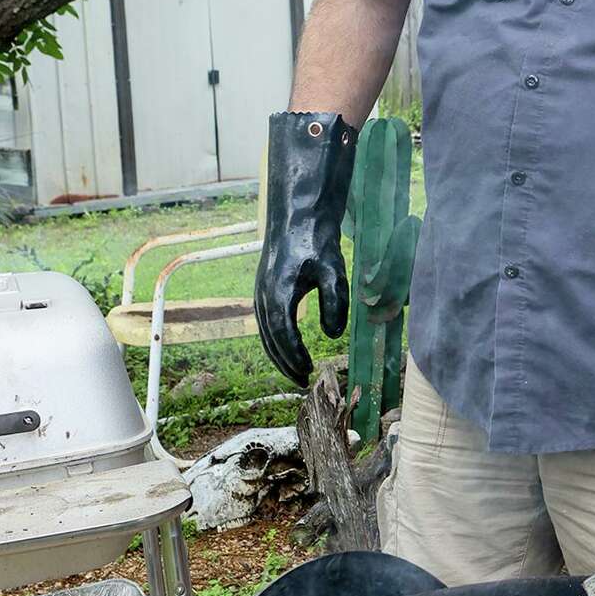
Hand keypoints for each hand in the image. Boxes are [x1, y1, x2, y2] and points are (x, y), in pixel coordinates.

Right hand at [254, 112, 357, 385]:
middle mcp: (262, 294)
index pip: (283, 334)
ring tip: (297, 371)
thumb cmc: (318, 241)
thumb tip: (332, 335)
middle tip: (302, 381)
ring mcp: (259, 291)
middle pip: (269, 338)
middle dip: (285, 362)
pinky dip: (275, 339)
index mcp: (278, 292)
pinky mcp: (263, 288)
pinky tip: (289, 348)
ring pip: (264, 331)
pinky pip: (265, 322)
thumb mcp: (334, 270)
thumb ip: (335, 303)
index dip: (294, 355)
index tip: (309, 371)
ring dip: (278, 353)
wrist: (298, 215)